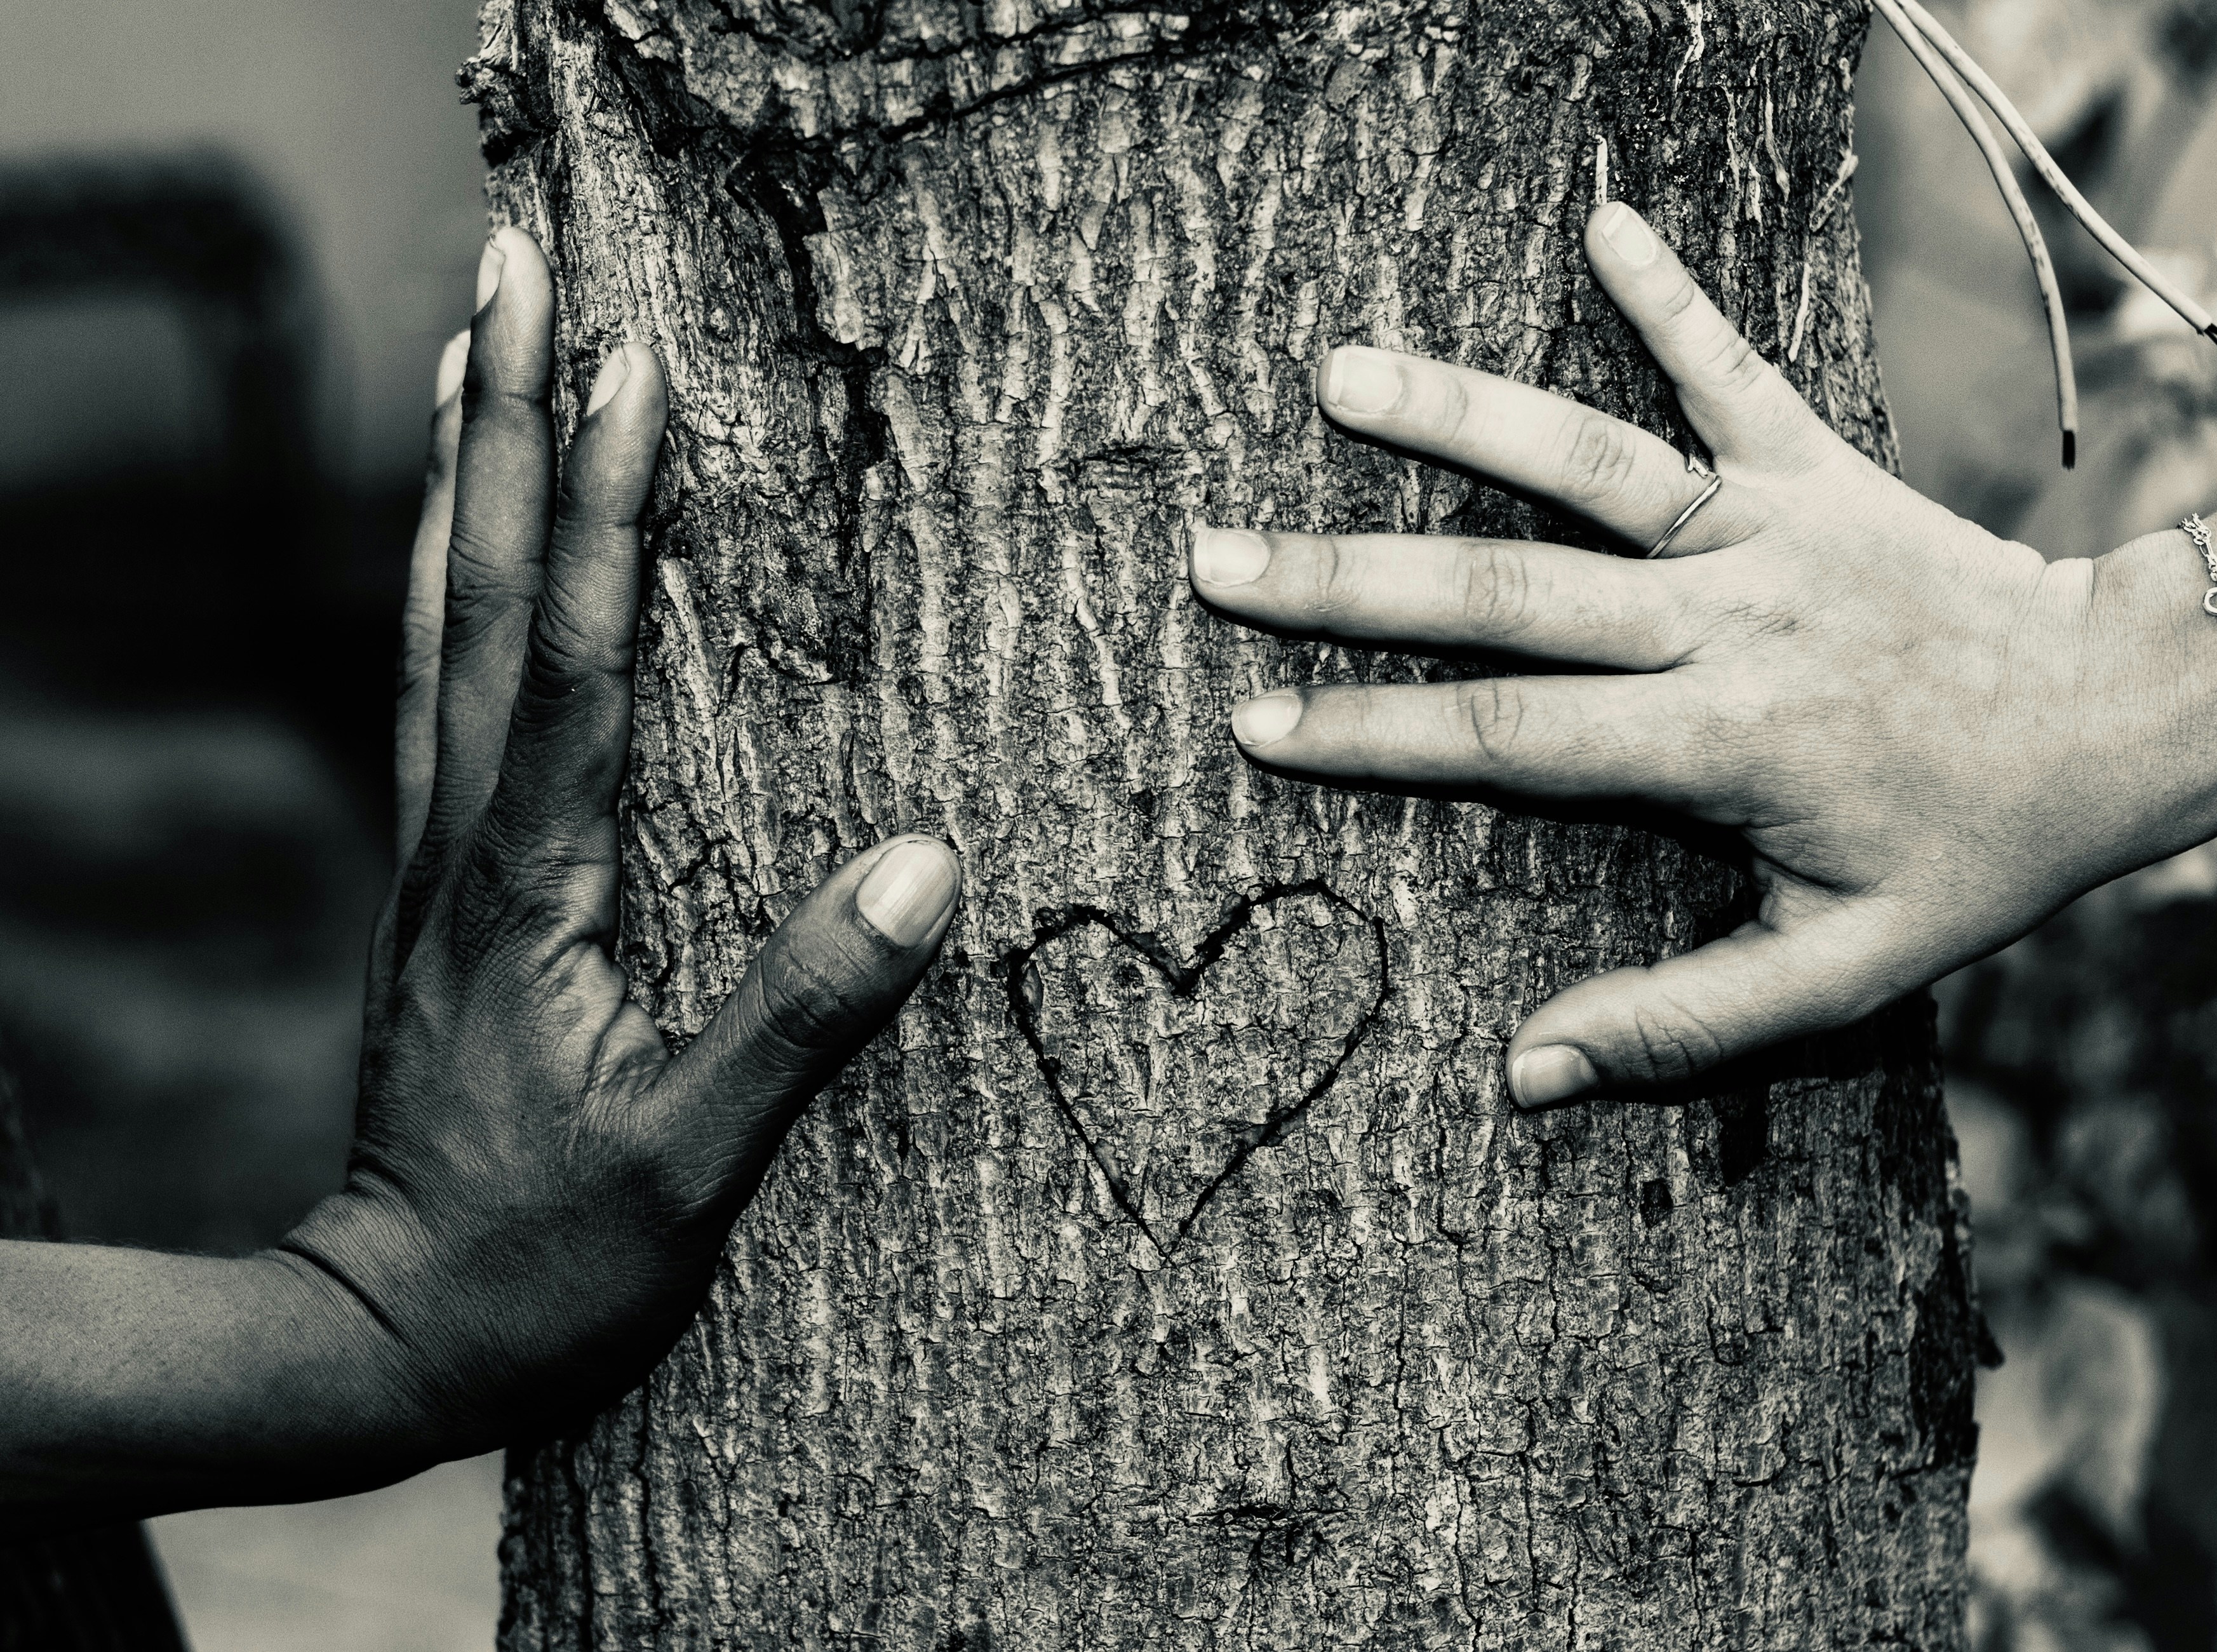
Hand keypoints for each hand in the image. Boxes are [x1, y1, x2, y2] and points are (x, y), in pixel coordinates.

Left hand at [282, 230, 960, 1448]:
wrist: (384, 1331)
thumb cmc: (543, 1261)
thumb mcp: (690, 1163)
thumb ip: (801, 1015)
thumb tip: (926, 863)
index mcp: (531, 889)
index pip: (572, 663)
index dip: (603, 513)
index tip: (629, 370)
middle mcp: (464, 843)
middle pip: (475, 595)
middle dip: (498, 422)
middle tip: (516, 268)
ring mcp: (439, 854)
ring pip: (436, 622)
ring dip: (458, 472)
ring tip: (475, 344)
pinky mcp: (443, 878)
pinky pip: (437, 684)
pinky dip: (449, 575)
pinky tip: (462, 530)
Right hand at [1192, 201, 2216, 1108]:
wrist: (2120, 717)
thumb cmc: (1973, 853)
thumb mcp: (1845, 973)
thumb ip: (1684, 1024)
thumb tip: (1524, 1078)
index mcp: (1722, 745)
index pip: (1513, 737)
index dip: (1376, 733)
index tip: (1257, 724)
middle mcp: (1731, 622)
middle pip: (1512, 594)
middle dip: (1351, 581)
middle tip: (1217, 558)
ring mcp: (1773, 528)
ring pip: (1595, 465)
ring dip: (1462, 414)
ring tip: (1334, 375)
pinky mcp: (1820, 464)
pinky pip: (1734, 370)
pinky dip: (1670, 296)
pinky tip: (1602, 219)